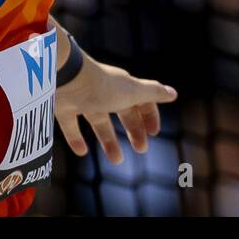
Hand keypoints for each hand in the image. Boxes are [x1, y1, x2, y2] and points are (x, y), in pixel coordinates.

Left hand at [54, 57, 176, 162]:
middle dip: (134, 129)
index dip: (149, 115)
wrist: (65, 78)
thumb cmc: (102, 85)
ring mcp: (83, 99)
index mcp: (122, 86)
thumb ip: (152, 93)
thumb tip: (173, 94)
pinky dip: (76, 138)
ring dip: (109, 140)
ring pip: (99, 121)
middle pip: (122, 111)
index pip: (140, 100)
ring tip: (117, 160)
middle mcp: (104, 92)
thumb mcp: (132, 92)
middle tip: (142, 148)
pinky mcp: (65, 107)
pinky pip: (71, 125)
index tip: (153, 133)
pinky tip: (82, 152)